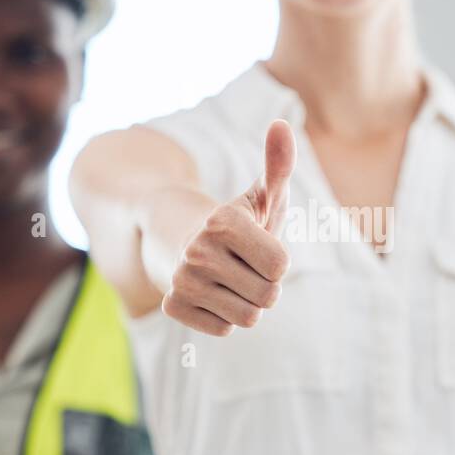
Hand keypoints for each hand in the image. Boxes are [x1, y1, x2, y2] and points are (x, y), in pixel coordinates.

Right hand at [161, 120, 294, 336]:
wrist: (182, 241)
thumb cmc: (237, 221)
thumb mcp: (261, 194)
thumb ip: (278, 164)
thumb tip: (281, 124)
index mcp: (223, 221)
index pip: (280, 267)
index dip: (278, 262)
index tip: (260, 247)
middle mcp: (197, 250)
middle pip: (268, 297)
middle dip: (266, 285)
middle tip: (246, 267)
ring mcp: (181, 279)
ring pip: (248, 317)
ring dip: (247, 303)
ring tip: (230, 281)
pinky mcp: (172, 306)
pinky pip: (223, 329)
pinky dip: (224, 317)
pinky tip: (212, 294)